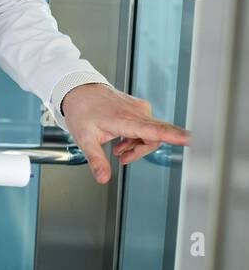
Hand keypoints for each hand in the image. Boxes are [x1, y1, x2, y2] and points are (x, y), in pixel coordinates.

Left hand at [61, 83, 190, 183]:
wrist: (79, 91)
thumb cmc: (81, 111)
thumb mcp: (84, 139)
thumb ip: (96, 160)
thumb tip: (103, 178)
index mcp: (125, 119)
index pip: (155, 130)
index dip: (174, 136)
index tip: (191, 139)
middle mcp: (138, 112)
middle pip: (155, 138)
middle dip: (141, 150)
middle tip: (122, 157)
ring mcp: (140, 108)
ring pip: (151, 134)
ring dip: (137, 145)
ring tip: (118, 149)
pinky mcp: (140, 107)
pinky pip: (147, 127)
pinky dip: (137, 137)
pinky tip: (122, 140)